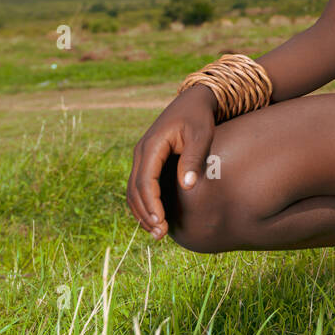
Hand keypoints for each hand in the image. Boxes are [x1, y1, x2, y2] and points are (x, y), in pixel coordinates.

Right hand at [127, 85, 216, 239]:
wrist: (193, 100)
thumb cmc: (199, 117)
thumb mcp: (201, 135)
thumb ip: (193, 158)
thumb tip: (187, 185)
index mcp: (151, 146)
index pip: (145, 182)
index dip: (152, 205)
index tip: (161, 223)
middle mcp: (141, 151)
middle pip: (135, 189)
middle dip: (145, 214)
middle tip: (160, 235)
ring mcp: (142, 155)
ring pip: (133, 190)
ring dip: (142, 211)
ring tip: (157, 232)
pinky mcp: (147, 159)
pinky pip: (139, 185)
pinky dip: (144, 202)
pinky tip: (155, 216)